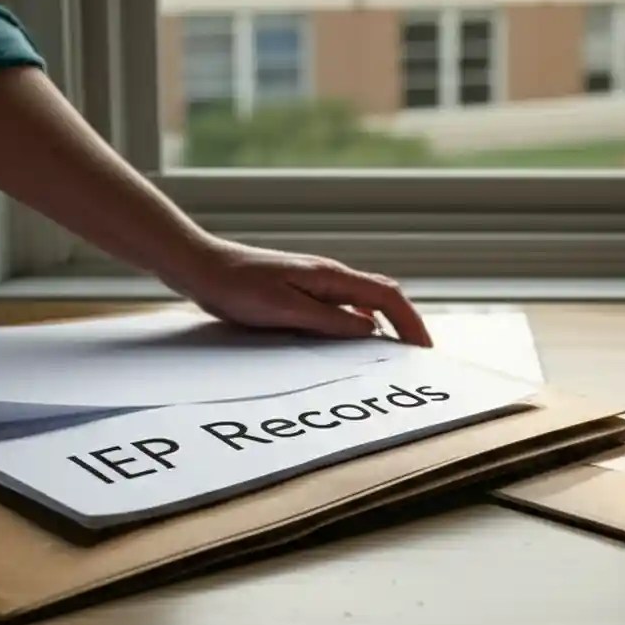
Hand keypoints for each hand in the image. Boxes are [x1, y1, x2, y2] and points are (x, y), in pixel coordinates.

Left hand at [173, 237, 432, 346]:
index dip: (411, 324)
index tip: (425, 351)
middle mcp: (328, 277)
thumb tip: (370, 331)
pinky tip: (349, 347)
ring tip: (393, 357)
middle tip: (416, 357)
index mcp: (330, 277)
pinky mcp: (300, 292)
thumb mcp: (283, 308)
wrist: (200, 266)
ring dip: (384, 327)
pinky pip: (341, 310)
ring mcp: (315, 283)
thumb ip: (327, 321)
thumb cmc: (236, 286)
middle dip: (405, 325)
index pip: (388, 297)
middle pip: (383, 297)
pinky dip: (357, 328)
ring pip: (363, 304)